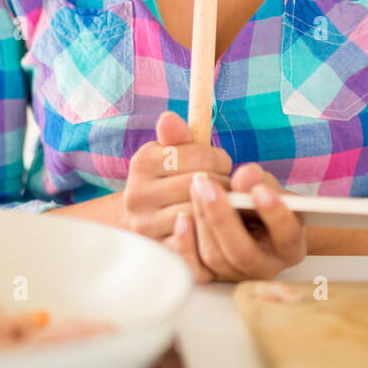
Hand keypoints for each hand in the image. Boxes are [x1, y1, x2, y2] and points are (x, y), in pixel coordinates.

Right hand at [122, 110, 230, 246]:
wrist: (147, 217)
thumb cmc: (171, 176)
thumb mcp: (172, 151)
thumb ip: (177, 134)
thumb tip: (168, 118)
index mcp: (143, 162)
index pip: (199, 157)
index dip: (220, 159)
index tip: (222, 164)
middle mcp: (137, 194)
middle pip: (199, 186)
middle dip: (223, 184)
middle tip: (230, 186)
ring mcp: (146, 225)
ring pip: (199, 214)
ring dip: (220, 209)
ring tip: (226, 204)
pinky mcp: (159, 249)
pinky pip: (194, 242)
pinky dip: (210, 233)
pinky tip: (216, 225)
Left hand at [184, 162, 306, 282]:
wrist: (248, 219)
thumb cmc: (261, 201)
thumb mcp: (267, 188)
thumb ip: (258, 181)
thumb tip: (247, 174)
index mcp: (289, 247)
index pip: (287, 236)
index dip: (275, 214)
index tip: (260, 190)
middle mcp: (264, 267)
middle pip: (242, 252)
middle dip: (222, 217)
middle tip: (208, 185)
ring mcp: (236, 275)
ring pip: (215, 258)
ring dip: (202, 220)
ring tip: (196, 187)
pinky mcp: (212, 277)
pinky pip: (195, 270)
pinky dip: (186, 245)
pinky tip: (183, 218)